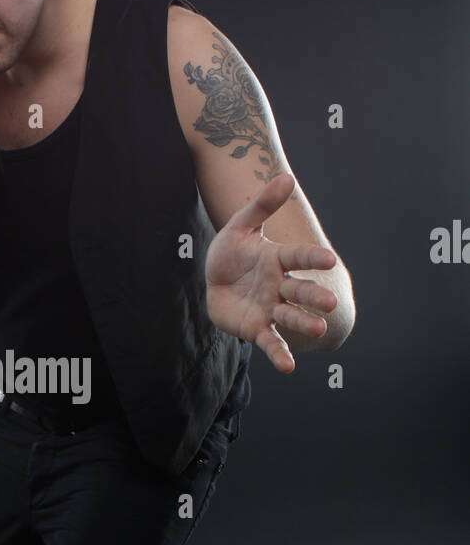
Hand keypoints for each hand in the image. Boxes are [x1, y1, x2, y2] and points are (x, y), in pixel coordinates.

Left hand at [205, 173, 337, 372]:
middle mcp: (280, 286)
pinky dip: (279, 355)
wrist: (214, 282)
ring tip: (319, 329)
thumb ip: (262, 205)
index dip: (312, 259)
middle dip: (313, 297)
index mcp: (278, 260)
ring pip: (289, 317)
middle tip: (331, 303)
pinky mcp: (257, 329)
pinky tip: (288, 368)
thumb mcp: (240, 226)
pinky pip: (270, 343)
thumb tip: (287, 177)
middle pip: (299, 291)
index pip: (298, 258)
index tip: (329, 260)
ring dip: (303, 323)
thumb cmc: (231, 254)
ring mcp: (270, 309)